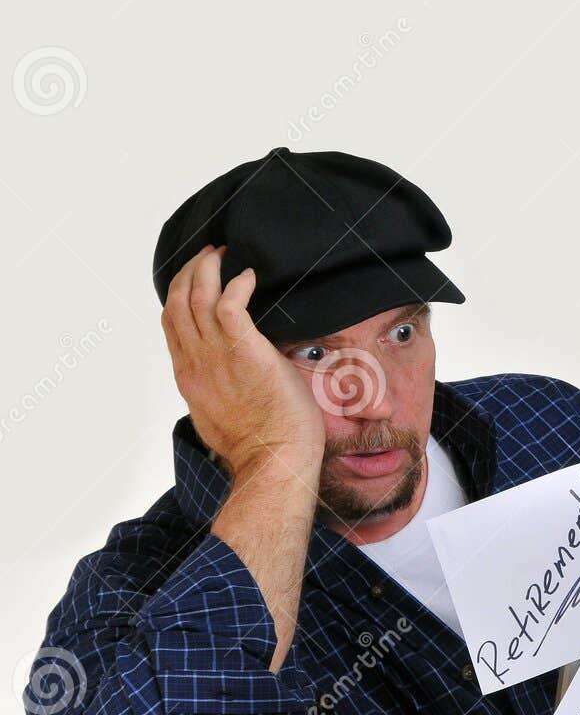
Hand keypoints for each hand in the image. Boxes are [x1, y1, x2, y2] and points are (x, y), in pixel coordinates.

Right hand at [161, 246, 324, 482]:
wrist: (273, 461)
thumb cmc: (260, 444)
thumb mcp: (222, 414)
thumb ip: (219, 389)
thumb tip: (234, 377)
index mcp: (189, 376)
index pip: (171, 324)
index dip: (178, 295)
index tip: (193, 280)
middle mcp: (196, 361)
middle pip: (176, 303)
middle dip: (189, 272)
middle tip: (208, 255)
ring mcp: (217, 356)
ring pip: (196, 297)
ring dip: (207, 269)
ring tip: (223, 254)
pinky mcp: (244, 352)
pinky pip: (230, 306)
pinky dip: (236, 285)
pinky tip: (249, 276)